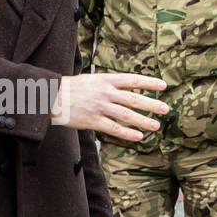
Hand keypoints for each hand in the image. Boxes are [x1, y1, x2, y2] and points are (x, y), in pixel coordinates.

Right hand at [51, 73, 168, 140]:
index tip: (163, 86)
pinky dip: (127, 133)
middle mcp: (105, 93)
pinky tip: (138, 137)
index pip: (132, 80)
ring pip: (126, 115)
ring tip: (155, 125)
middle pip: (133, 99)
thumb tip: (129, 89)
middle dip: (151, 104)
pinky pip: (113, 128)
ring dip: (143, 120)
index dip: (149, 83)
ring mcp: (99, 107)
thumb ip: (110, 84)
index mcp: (106, 80)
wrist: (51, 96)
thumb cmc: (72, 88)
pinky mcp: (92, 120)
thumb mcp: (92, 79)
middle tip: (165, 109)